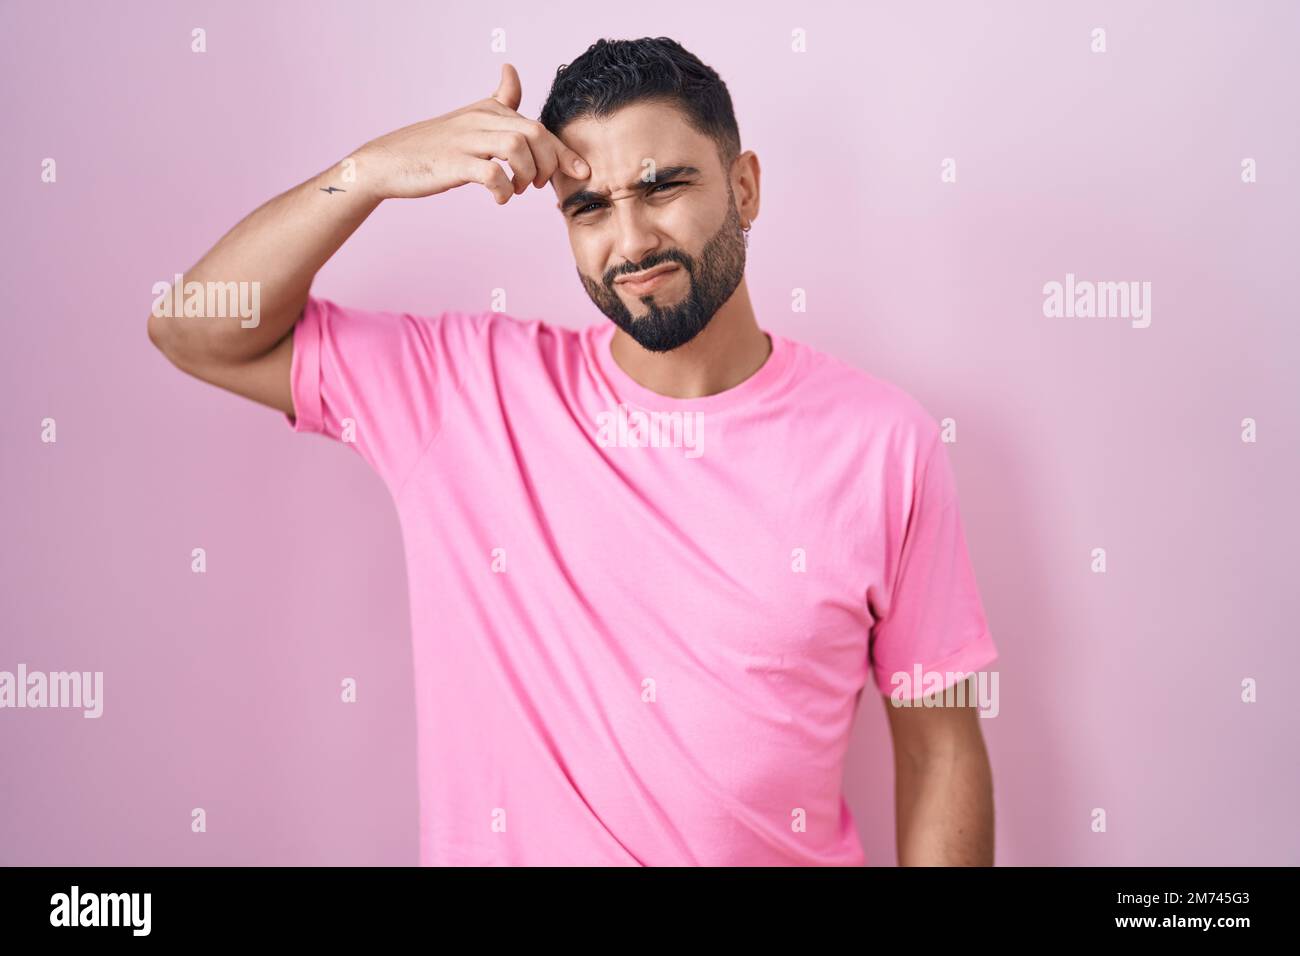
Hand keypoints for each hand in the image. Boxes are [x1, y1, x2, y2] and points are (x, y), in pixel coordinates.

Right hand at [353, 63, 588, 202]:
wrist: (388, 161)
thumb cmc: (434, 146)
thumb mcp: (469, 118)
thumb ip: (497, 101)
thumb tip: (512, 71)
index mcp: (488, 111)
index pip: (538, 125)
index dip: (565, 150)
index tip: (582, 170)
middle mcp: (480, 120)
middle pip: (534, 132)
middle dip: (550, 163)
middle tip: (539, 185)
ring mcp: (466, 141)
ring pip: (517, 148)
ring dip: (527, 175)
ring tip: (516, 189)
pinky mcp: (453, 163)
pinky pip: (491, 173)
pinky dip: (502, 191)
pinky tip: (498, 199)